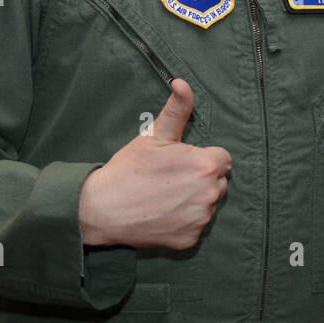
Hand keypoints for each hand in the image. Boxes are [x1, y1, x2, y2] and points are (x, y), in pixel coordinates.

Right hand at [78, 79, 231, 248]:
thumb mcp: (155, 135)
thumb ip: (177, 108)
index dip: (202, 158)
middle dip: (201, 178)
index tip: (181, 162)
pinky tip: (164, 213)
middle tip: (171, 178)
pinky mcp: (190, 240)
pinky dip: (185, 221)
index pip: (223, 159)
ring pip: (209, 204)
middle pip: (219, 182)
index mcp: (206, 166)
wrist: (101, 209)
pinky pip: (196, 226)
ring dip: (195, 200)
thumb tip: (183, 82)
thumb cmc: (129, 168)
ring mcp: (200, 220)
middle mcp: (210, 194)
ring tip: (166, 195)